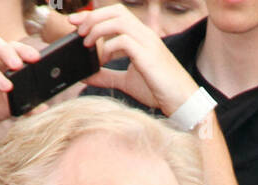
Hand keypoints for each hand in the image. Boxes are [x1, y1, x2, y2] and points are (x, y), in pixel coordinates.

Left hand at [70, 5, 197, 115]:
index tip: (74, 23)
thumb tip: (87, 75)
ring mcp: (147, 42)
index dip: (93, 15)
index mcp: (140, 36)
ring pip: (118, 20)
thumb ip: (107, 76)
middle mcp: (144, 34)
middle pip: (115, 10)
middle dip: (92, 17)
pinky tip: (103, 60)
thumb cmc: (159, 91)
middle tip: (77, 32)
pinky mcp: (148, 55)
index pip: (115, 14)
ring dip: (97, 30)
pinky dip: (108, 48)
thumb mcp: (127, 82)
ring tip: (87, 45)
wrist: (183, 102)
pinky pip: (123, 41)